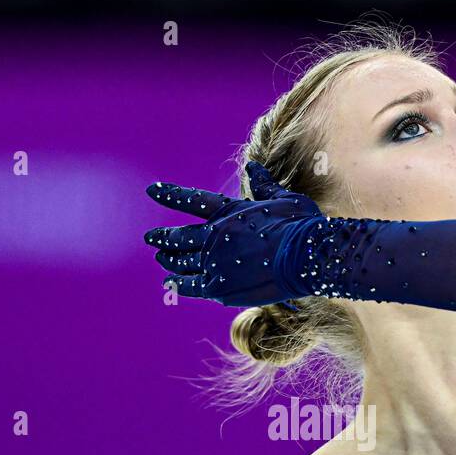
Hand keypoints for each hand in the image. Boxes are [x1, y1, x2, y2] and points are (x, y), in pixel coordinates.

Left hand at [143, 160, 325, 306]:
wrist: (304, 256)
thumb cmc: (300, 226)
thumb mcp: (283, 198)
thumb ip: (264, 185)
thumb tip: (252, 167)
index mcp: (228, 212)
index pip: (192, 200)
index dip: (171, 195)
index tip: (151, 190)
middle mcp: (214, 236)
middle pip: (180, 237)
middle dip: (164, 237)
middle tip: (151, 238)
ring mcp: (214, 262)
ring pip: (182, 261)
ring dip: (169, 259)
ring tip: (161, 259)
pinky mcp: (219, 287)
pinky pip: (190, 286)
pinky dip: (178, 284)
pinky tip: (169, 283)